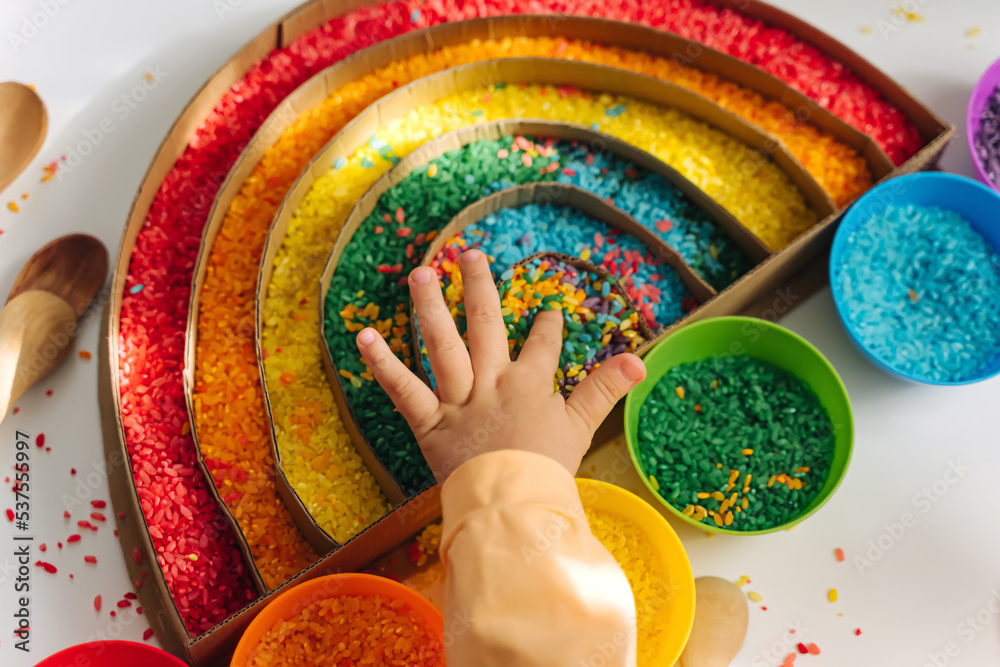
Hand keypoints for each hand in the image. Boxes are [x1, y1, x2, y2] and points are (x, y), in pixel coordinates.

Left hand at [356, 249, 646, 482]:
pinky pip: (403, 390)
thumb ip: (604, 389)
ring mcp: (459, 400)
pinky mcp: (430, 422)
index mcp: (530, 382)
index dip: (547, 326)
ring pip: (443, 345)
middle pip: (486, 325)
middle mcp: (492, 382)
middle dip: (480, 287)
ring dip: (432, 306)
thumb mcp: (581, 426)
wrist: (514, 505)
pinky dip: (382, 364)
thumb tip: (639, 360)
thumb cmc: (548, 469)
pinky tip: (363, 335)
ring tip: (421, 272)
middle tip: (469, 253)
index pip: (542, 344)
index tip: (548, 311)